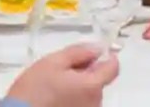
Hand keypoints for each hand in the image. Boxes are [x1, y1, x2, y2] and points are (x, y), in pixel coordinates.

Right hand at [5, 43, 119, 106]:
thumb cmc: (35, 88)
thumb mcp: (54, 62)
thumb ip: (79, 52)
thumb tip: (98, 48)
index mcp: (92, 86)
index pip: (113, 67)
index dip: (106, 56)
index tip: (93, 53)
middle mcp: (95, 103)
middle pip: (99, 80)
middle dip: (86, 71)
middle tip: (63, 69)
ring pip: (90, 93)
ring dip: (79, 85)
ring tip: (56, 84)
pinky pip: (82, 103)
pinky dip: (74, 97)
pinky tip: (56, 97)